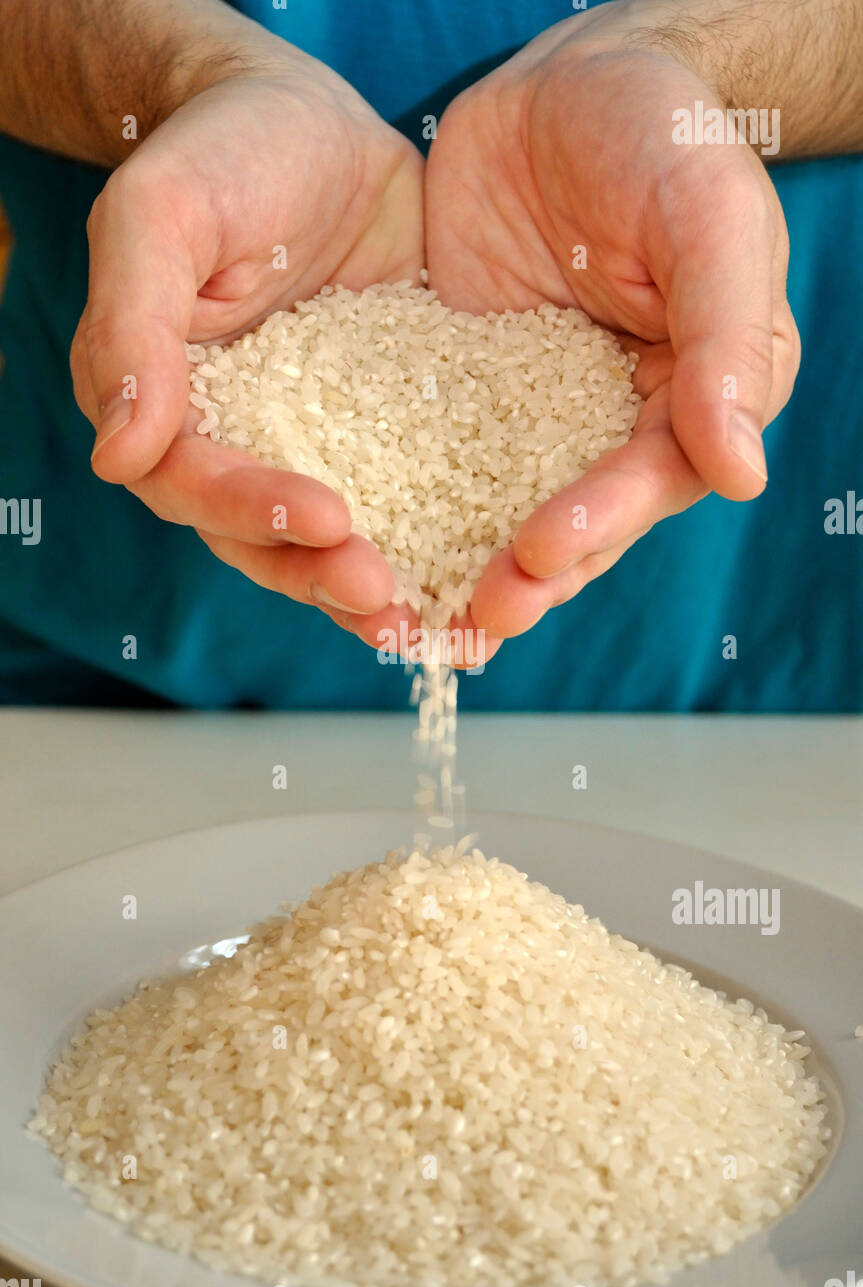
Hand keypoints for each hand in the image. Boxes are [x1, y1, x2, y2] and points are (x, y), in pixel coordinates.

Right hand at [71, 58, 423, 619]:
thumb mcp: (162, 215)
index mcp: (168, 410)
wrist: (312, 125)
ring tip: (436, 618)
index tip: (326, 519)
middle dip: (326, 574)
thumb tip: (118, 454)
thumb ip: (132, 327)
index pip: (199, 484)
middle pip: (268, 539)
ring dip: (383, 581)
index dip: (256, 513)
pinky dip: (443, 535)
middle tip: (389, 597)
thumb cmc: (222, 154)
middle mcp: (239, 446)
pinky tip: (490, 565)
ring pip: (339, 537)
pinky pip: (412, 493)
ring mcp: (316, 446)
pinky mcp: (386, 433)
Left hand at [425, 11, 799, 640]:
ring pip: (505, 506)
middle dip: (530, 572)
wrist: (563, 81)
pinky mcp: (466, 395)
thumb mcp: (708, 217)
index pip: (652, 478)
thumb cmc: (660, 133)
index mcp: (696, 396)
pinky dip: (408, 503)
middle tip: (478, 612)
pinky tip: (365, 541)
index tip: (541, 550)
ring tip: (420, 612)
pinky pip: (437, 457)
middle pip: (578, 519)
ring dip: (466, 561)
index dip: (600, 522)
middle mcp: (618, 423)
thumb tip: (740, 472)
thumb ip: (726, 340)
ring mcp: (538, 416)